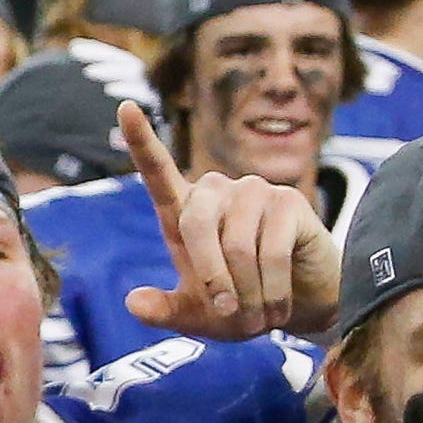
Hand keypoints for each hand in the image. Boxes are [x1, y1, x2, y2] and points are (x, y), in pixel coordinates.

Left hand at [116, 100, 336, 339]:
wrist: (299, 307)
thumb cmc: (241, 306)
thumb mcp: (196, 315)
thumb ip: (164, 311)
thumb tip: (133, 302)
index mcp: (185, 213)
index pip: (157, 173)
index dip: (142, 141)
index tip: (124, 107)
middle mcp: (216, 192)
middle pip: (194, 225)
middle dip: (210, 278)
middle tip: (228, 313)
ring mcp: (253, 191)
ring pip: (236, 245)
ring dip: (247, 291)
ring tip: (258, 314)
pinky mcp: (289, 202)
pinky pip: (272, 250)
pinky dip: (272, 288)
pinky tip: (279, 306)